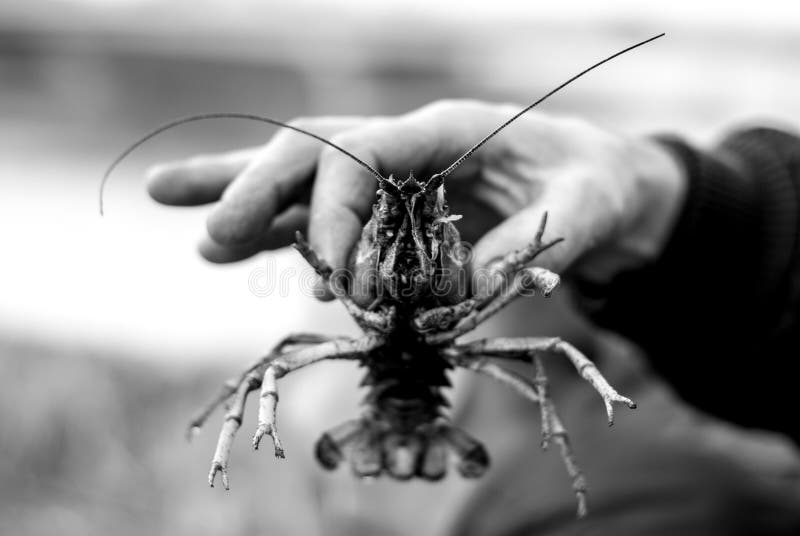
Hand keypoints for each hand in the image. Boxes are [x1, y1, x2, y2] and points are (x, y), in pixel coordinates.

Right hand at [146, 100, 685, 295]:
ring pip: (301, 170)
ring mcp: (393, 169)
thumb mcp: (583, 213)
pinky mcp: (390, 200)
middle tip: (211, 238)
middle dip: (257, 190)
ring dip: (240, 191)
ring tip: (173, 206)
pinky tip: (231, 243)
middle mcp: (407, 141)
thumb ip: (524, 249)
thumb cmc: (594, 187)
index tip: (334, 281)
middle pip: (314, 150)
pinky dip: (276, 226)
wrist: (599, 181)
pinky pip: (320, 207)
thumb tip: (452, 295)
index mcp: (449, 128)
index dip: (334, 213)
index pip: (364, 152)